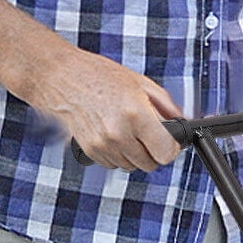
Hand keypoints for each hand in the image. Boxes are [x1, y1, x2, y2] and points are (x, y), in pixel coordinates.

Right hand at [0, 0, 181, 171]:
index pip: (166, 153)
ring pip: (134, 167)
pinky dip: (118, 154)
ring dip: (135, 154)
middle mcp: (120, 134)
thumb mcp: (139, 82)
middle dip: (152, 151)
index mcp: (136, 114)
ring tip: (125, 129)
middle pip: (152, 164)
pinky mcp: (93, 152)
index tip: (167, 141)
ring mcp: (105, 146)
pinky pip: (116, 164)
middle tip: (145, 133)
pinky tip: (112, 134)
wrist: (61, 78)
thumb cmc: (99, 76)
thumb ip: (165, 105)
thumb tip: (182, 123)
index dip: (170, 148)